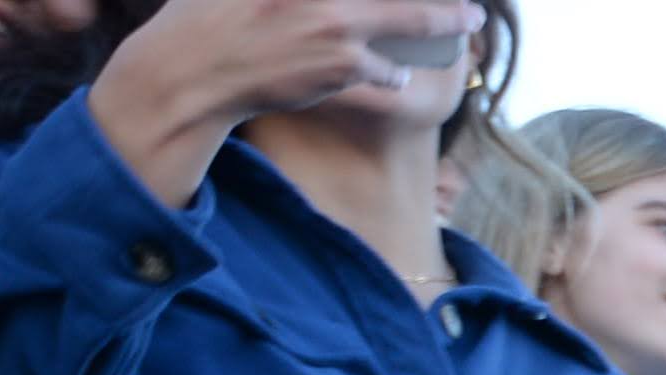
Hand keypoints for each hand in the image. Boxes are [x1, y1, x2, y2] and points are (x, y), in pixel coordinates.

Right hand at [94, 0, 478, 192]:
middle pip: (408, 5)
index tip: (451, 0)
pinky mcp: (341, 62)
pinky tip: (389, 75)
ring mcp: (336, 21)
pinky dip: (390, 74)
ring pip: (412, 25)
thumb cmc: (207, 18)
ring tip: (451, 31)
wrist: (192, 70)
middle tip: (473, 10)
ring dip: (431, 32)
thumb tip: (322, 9)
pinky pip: (388, 72)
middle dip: (449, 9)